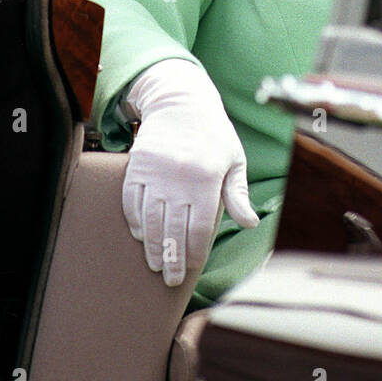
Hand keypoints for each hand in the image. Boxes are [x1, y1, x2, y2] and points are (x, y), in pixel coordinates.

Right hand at [121, 58, 257, 285]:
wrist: (181, 101)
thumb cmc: (213, 134)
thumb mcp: (234, 160)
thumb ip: (238, 194)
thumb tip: (250, 223)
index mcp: (207, 179)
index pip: (199, 228)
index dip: (195, 252)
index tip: (194, 267)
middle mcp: (179, 178)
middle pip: (172, 230)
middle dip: (172, 259)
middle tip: (171, 279)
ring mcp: (155, 173)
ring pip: (149, 220)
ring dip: (151, 246)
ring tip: (155, 263)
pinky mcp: (136, 166)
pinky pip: (131, 201)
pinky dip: (134, 222)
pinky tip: (140, 236)